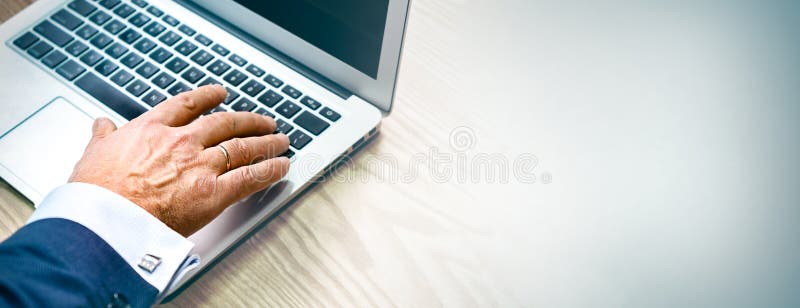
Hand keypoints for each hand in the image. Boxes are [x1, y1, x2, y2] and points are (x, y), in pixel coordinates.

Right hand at [69, 85, 289, 235]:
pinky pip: (250, 178)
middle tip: (263, 120)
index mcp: (151, 130)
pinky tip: (282, 166)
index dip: (207, 98)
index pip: (186, 105)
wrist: (106, 221)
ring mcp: (200, 166)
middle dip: (249, 120)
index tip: (220, 94)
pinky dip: (270, 170)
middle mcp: (182, 143)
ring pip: (243, 147)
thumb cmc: (96, 193)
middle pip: (225, 124)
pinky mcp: (214, 193)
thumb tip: (101, 125)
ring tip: (281, 140)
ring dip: (267, 142)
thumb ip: (102, 138)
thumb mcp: (92, 154)